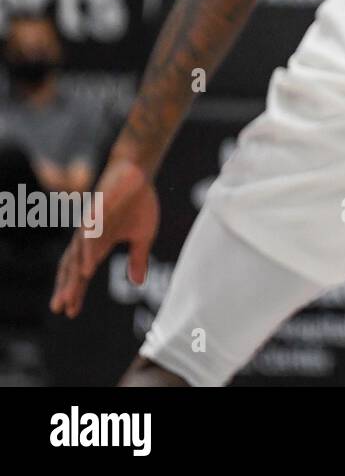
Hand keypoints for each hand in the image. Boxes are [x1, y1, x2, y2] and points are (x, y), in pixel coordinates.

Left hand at [50, 157, 158, 318]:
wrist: (137, 173)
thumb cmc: (138, 202)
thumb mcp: (143, 237)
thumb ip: (137, 259)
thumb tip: (137, 284)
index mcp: (99, 244)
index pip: (82, 272)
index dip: (75, 292)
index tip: (70, 313)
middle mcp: (89, 236)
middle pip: (72, 266)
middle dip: (66, 288)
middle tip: (60, 309)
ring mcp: (91, 223)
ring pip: (78, 252)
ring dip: (73, 274)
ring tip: (70, 294)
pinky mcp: (97, 210)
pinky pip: (90, 234)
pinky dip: (87, 252)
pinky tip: (87, 267)